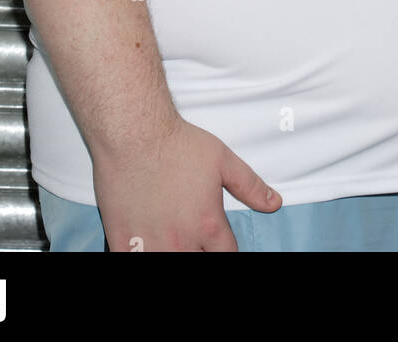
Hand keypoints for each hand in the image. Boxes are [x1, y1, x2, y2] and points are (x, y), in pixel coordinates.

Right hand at [92, 116, 282, 251]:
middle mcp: (181, 242)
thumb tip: (273, 203)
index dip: (224, 249)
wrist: (134, 133)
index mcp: (208, 226)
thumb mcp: (223, 160)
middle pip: (197, 263)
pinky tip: (144, 243)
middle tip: (193, 234)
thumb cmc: (174, 143)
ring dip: (172, 252)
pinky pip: (133, 262)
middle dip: (199, 250)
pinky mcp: (124, 242)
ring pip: (167, 264)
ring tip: (170, 238)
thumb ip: (250, 186)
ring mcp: (151, 245)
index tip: (218, 243)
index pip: (227, 257)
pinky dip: (141, 253)